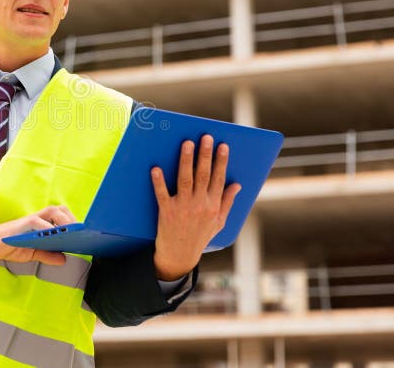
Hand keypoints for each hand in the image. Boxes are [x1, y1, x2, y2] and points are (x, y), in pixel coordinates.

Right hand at [0, 205, 76, 266]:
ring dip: (64, 221)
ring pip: (51, 211)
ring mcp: (30, 220)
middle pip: (59, 209)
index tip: (85, 232)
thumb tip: (64, 259)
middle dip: (72, 219)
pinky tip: (54, 236)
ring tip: (72, 233)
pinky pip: (37, 222)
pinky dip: (47, 228)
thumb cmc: (8, 246)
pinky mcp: (21, 224)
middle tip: (80, 233)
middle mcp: (37, 218)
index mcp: (41, 223)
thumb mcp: (31, 254)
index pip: (61, 215)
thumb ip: (47, 255)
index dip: (73, 221)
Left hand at [151, 135, 241, 280]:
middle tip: (206, 138)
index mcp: (213, 206)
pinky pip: (162, 193)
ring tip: (186, 144)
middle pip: (203, 175)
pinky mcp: (166, 211)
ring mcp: (183, 207)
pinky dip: (159, 181)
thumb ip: (227, 202)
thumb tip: (237, 185)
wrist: (180, 255)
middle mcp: (200, 205)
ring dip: (186, 160)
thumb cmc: (200, 236)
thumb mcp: (218, 222)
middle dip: (205, 155)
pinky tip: (156, 168)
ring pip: (185, 179)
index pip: (218, 178)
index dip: (221, 161)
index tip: (222, 146)